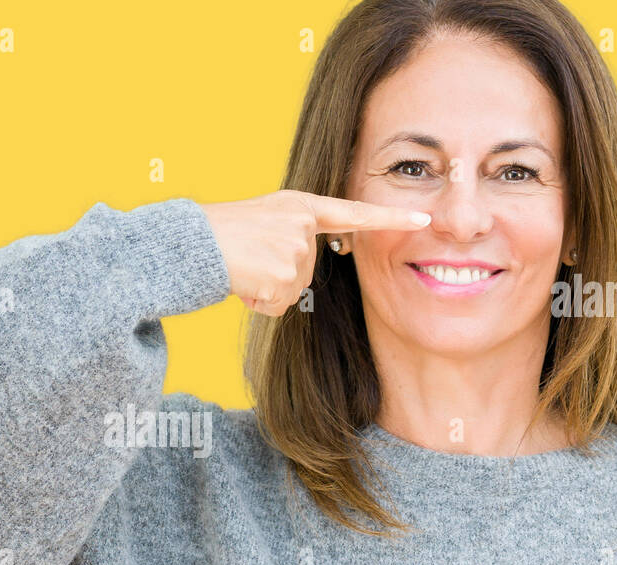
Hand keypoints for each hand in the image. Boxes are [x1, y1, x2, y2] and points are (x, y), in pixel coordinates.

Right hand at [198, 189, 430, 314]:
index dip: (390, 219)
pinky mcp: (282, 276)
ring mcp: (293, 251)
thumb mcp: (265, 220)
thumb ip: (293, 233)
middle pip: (307, 270)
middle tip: (250, 261)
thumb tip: (299, 270)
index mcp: (300, 206)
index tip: (423, 219)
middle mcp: (302, 225)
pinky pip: (279, 305)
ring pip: (293, 290)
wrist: (193, 243)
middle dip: (279, 275)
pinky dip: (259, 302)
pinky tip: (243, 283)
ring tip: (243, 270)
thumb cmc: (222, 234)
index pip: (354, 213)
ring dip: (267, 290)